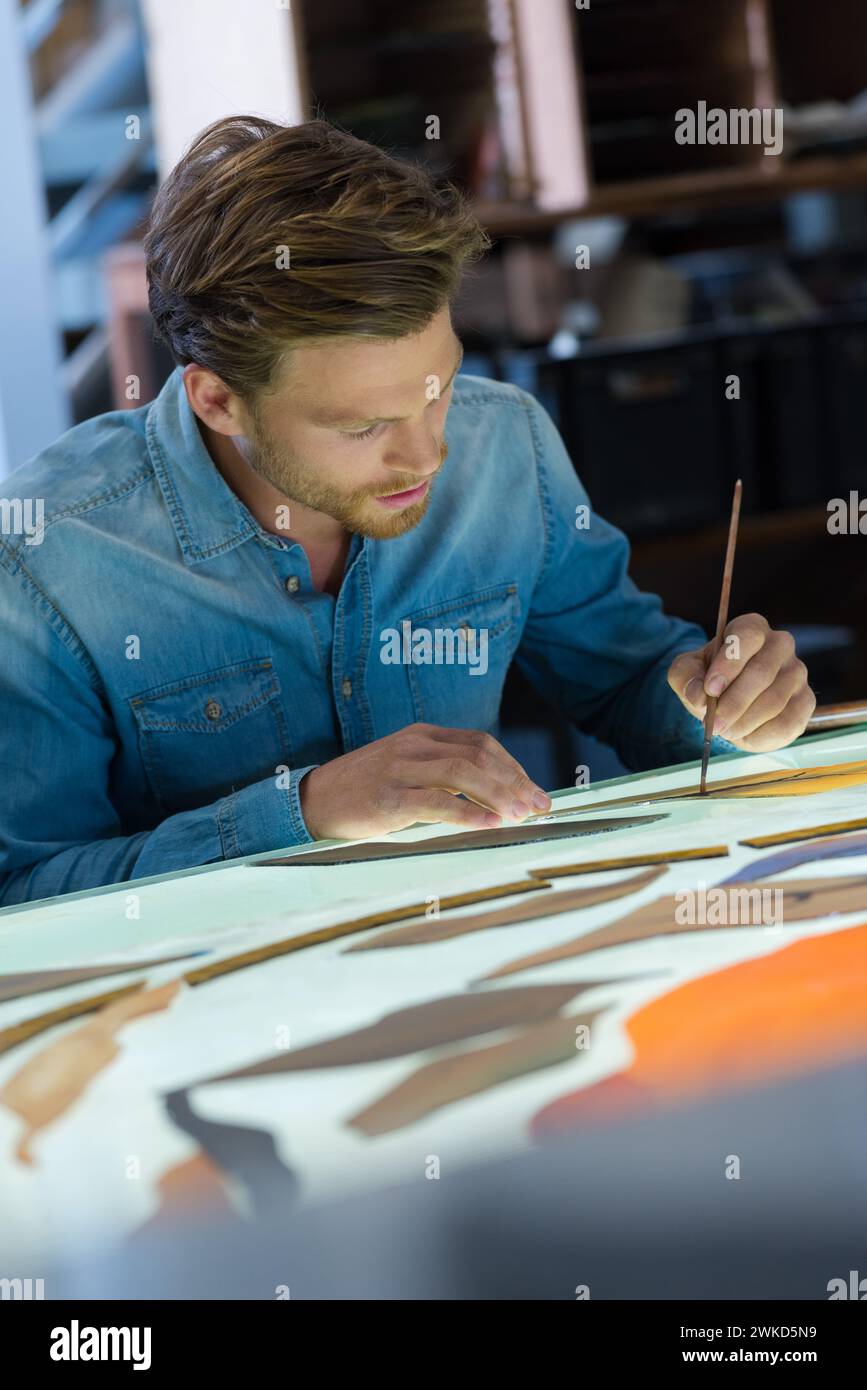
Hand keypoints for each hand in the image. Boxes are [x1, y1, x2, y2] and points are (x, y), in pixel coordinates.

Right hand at [299, 723, 551, 839]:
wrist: (310, 803)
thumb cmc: (363, 792)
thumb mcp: (404, 770)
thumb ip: (440, 774)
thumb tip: (491, 795)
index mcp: (421, 736)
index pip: (480, 743)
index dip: (513, 767)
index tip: (534, 791)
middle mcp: (413, 746)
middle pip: (478, 756)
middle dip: (515, 782)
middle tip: (539, 806)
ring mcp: (399, 770)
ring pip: (463, 774)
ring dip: (499, 795)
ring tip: (522, 815)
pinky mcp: (387, 799)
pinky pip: (436, 803)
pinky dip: (467, 813)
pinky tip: (490, 824)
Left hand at [668, 613, 815, 751]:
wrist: (728, 701)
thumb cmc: (709, 680)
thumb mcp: (687, 673)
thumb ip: (686, 677)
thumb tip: (698, 694)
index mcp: (751, 628)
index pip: (747, 637)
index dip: (729, 663)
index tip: (711, 689)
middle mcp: (780, 645)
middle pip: (762, 672)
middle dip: (735, 702)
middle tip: (714, 723)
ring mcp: (797, 673)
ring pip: (774, 700)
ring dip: (745, 721)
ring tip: (724, 730)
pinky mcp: (806, 701)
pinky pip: (788, 722)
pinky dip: (762, 736)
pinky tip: (744, 737)